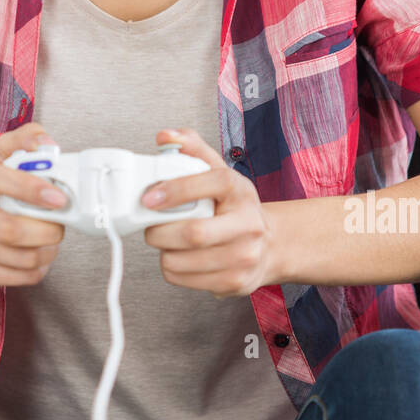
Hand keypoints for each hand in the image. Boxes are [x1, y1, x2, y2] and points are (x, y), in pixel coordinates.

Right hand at [0, 123, 67, 289]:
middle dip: (47, 230)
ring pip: (17, 258)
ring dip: (46, 252)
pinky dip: (36, 270)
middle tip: (60, 224)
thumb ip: (25, 139)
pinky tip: (39, 257)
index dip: (32, 190)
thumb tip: (48, 144)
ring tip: (52, 240)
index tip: (59, 198)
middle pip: (10, 230)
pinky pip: (14, 278)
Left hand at [141, 128, 283, 297]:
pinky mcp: (234, 282)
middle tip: (151, 224)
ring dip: (163, 250)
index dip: (174, 190)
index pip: (210, 183)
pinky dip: (171, 268)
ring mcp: (243, 257)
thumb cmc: (235, 207)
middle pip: (193, 233)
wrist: (270, 245)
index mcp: (241, 191)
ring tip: (168, 240)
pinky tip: (181, 256)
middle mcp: (248, 225)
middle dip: (159, 230)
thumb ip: (192, 148)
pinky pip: (183, 279)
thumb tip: (165, 136)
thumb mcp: (218, 171)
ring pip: (181, 260)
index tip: (149, 197)